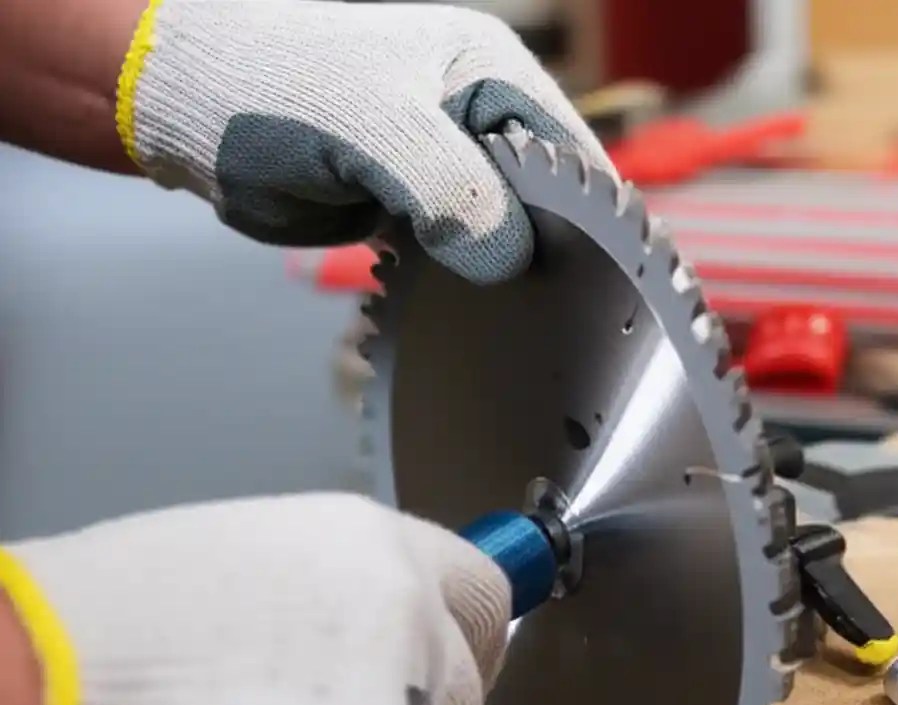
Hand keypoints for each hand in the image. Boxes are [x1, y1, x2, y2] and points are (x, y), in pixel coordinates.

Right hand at [0, 493, 510, 704]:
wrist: (53, 652)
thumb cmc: (124, 614)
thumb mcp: (261, 560)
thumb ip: (344, 592)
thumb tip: (383, 635)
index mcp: (371, 540)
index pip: (483, 591)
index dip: (469, 638)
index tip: (457, 662)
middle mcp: (398, 600)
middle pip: (465, 674)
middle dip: (429, 701)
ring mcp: (390, 676)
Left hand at [119, 0, 613, 282]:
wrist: (187, 109)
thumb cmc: (276, 90)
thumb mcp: (374, 127)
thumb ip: (449, 188)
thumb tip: (509, 259)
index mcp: (488, 74)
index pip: (571, 153)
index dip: (593, 218)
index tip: (608, 286)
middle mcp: (479, 117)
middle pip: (549, 198)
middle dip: (556, 254)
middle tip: (570, 326)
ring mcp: (445, 164)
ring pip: (504, 230)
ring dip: (510, 274)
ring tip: (535, 334)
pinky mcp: (412, 205)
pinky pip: (460, 251)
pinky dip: (469, 283)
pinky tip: (481, 321)